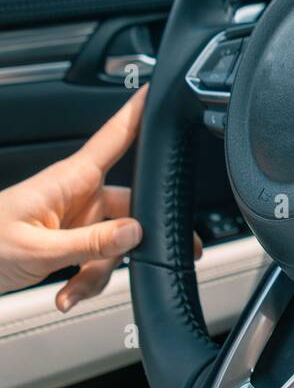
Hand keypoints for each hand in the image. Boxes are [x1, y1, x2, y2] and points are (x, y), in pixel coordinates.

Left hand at [0, 88, 149, 310]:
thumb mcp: (37, 248)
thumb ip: (90, 242)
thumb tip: (135, 231)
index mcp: (68, 179)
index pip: (114, 137)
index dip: (139, 113)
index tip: (163, 92)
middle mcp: (75, 195)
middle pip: (128, 205)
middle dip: (137, 237)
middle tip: (156, 254)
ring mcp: (74, 219)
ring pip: (114, 241)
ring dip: (98, 271)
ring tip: (73, 290)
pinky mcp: (68, 242)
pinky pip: (94, 259)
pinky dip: (84, 281)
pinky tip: (66, 295)